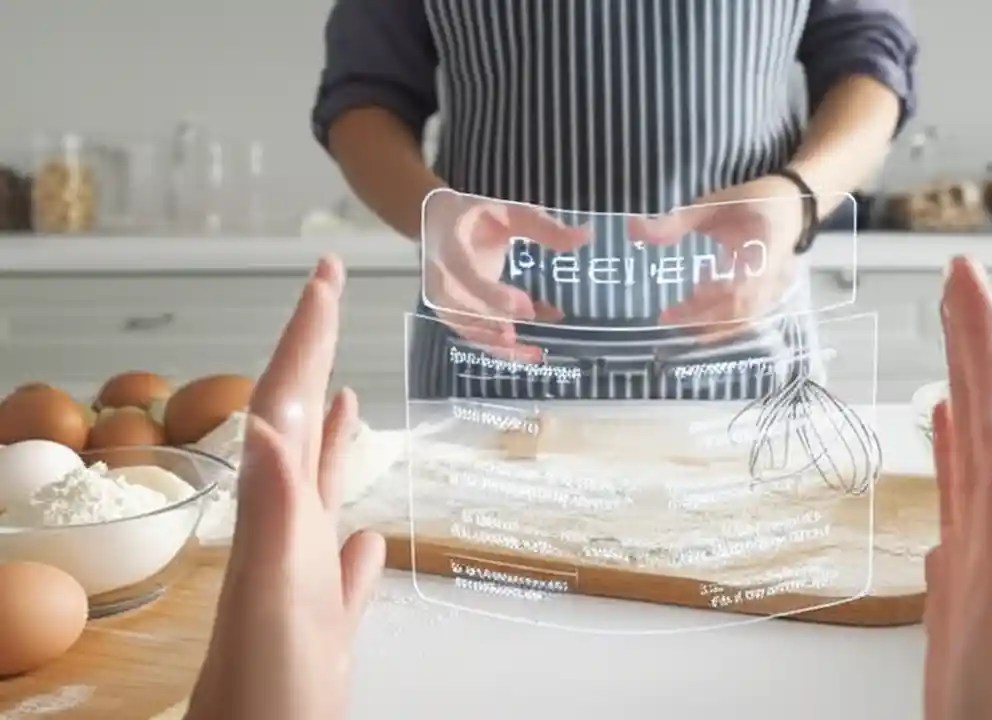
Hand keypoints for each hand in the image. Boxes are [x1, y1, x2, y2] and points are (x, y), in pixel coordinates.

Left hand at [186, 257, 385, 719]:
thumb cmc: (267, 686)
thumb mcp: (275, 587)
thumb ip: (273, 503)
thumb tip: (267, 418)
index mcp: (281, 511)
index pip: (288, 399)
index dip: (307, 333)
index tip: (322, 274)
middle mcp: (288, 530)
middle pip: (300, 423)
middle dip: (315, 355)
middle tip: (329, 300)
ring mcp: (304, 575)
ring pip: (319, 487)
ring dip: (331, 435)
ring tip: (346, 395)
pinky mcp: (323, 620)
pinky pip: (342, 558)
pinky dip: (356, 529)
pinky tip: (366, 531)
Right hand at [422, 188, 590, 361]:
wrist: (435, 224)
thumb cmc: (474, 218)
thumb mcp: (507, 213)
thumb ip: (542, 227)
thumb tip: (585, 237)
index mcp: (452, 249)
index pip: (468, 276)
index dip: (495, 296)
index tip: (527, 308)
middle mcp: (442, 281)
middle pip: (469, 314)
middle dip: (502, 332)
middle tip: (537, 348)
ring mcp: (443, 302)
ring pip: (471, 331)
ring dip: (503, 347)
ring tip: (536, 353)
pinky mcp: (449, 315)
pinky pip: (474, 336)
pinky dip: (500, 346)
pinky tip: (528, 348)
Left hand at [627, 176, 804, 342]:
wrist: (795, 204)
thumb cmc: (755, 201)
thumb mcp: (713, 205)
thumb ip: (676, 222)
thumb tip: (634, 230)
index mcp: (763, 253)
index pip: (737, 290)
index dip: (707, 304)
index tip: (675, 307)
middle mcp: (772, 278)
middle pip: (738, 312)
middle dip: (701, 320)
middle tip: (667, 318)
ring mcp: (775, 290)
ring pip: (744, 320)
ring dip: (712, 323)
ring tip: (681, 316)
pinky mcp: (772, 295)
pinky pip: (749, 318)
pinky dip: (724, 320)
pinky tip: (704, 311)